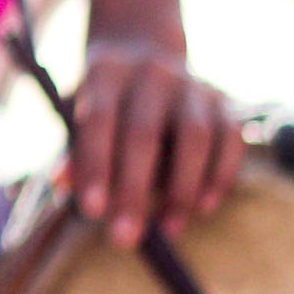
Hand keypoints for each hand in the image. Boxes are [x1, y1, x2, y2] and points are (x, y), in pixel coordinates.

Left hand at [64, 37, 240, 248]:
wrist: (145, 54)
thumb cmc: (103, 100)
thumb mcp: (78, 113)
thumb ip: (73, 148)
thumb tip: (63, 183)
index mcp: (106, 71)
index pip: (99, 118)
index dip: (95, 165)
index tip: (92, 212)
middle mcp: (151, 72)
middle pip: (144, 133)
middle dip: (133, 190)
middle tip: (123, 240)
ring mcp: (192, 84)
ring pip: (194, 137)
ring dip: (181, 189)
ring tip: (167, 229)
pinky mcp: (224, 102)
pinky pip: (230, 140)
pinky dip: (218, 176)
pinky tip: (203, 208)